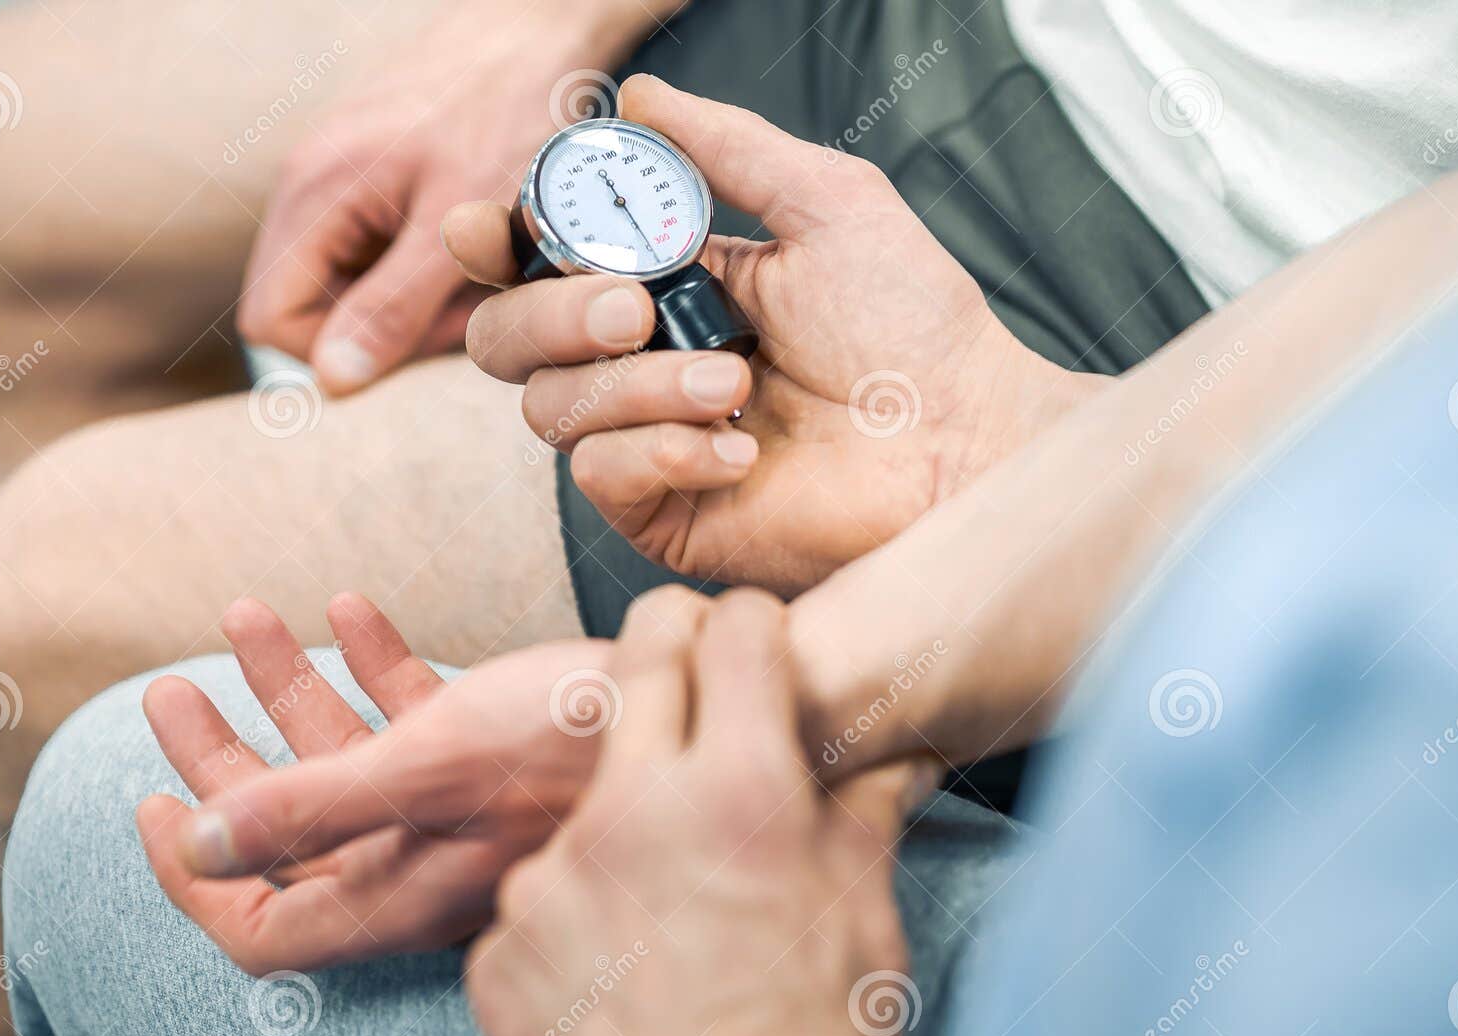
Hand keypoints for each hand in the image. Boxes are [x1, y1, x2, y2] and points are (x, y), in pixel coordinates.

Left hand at [136, 593, 609, 973]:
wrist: (695, 698)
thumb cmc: (574, 741)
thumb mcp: (428, 769)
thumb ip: (309, 811)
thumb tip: (194, 846)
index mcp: (397, 890)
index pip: (264, 923)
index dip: (192, 880)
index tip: (151, 804)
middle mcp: (421, 859)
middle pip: (289, 829)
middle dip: (221, 757)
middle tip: (172, 691)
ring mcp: (459, 809)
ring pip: (347, 760)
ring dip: (289, 689)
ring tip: (245, 616)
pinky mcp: (498, 756)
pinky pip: (413, 719)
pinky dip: (373, 666)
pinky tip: (352, 610)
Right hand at [237, 1, 673, 393]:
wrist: (540, 24)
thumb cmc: (507, 108)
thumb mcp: (457, 222)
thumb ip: (393, 305)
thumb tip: (331, 381)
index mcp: (313, 194)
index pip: (271, 322)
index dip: (341, 352)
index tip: (418, 338)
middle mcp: (310, 185)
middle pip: (308, 306)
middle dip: (383, 326)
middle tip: (464, 305)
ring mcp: (339, 178)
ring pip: (349, 281)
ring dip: (411, 298)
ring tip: (480, 273)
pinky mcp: (374, 174)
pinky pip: (379, 248)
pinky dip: (426, 266)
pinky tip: (478, 249)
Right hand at [446, 76, 1101, 592]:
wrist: (964, 441)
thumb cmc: (914, 326)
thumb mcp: (827, 204)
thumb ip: (727, 148)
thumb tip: (639, 97)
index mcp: (664, 289)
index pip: (538, 267)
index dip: (498, 245)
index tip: (493, 230)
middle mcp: (640, 366)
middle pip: (508, 341)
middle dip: (554, 316)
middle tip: (636, 308)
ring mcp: (646, 444)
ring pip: (550, 410)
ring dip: (638, 387)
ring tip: (736, 383)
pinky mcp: (664, 515)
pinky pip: (600, 479)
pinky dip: (661, 452)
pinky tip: (740, 452)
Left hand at [468, 587, 934, 1035]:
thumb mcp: (860, 919)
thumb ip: (864, 810)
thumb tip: (898, 750)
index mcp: (739, 794)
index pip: (734, 631)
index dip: (755, 626)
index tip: (757, 643)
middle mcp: (630, 814)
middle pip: (637, 658)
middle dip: (675, 651)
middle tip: (700, 683)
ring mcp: (548, 879)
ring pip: (585, 789)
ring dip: (626, 813)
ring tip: (671, 900)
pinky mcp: (498, 946)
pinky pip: (540, 890)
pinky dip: (579, 907)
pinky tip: (624, 963)